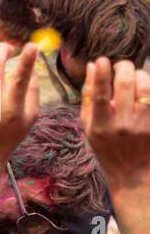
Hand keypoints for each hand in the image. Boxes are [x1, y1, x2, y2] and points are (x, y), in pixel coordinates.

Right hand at [81, 57, 149, 189]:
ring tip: (134, 78)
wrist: (133, 173)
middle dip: (124, 68)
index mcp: (101, 126)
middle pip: (126, 84)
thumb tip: (93, 67)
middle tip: (121, 66)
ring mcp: (144, 123)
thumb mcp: (89, 128)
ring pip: (146, 86)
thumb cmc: (106, 148)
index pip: (100, 95)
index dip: (101, 75)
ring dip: (140, 75)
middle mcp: (123, 124)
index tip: (102, 60)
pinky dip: (148, 88)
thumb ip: (88, 98)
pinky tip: (143, 90)